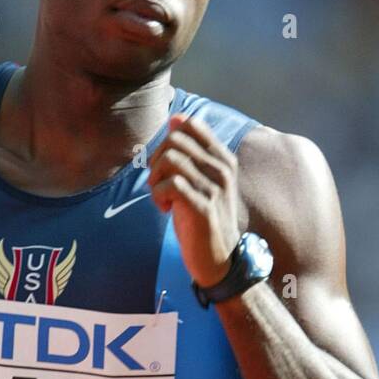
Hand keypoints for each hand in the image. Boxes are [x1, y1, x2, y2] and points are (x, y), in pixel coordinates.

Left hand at [148, 114, 240, 286]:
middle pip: (175, 140)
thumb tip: (175, 119)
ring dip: (155, 178)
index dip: (169, 139)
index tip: (166, 164)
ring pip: (171, 159)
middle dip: (157, 159)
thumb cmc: (205, 219)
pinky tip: (164, 209)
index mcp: (223, 159)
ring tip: (161, 197)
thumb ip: (192, 152)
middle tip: (159, 183)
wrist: (220, 260)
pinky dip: (158, 195)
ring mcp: (214, 188)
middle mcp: (222, 170)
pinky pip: (170, 185)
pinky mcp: (203, 208)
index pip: (192, 125)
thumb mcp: (203, 180)